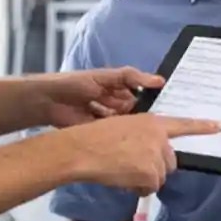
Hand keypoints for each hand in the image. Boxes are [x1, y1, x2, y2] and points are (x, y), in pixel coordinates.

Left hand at [38, 67, 164, 128]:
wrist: (48, 101)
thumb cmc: (76, 83)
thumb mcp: (106, 76)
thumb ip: (132, 77)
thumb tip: (160, 81)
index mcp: (119, 89)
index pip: (142, 97)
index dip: (154, 103)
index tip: (172, 111)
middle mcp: (115, 105)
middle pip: (135, 114)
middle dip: (144, 120)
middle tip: (160, 130)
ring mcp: (107, 120)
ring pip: (125, 126)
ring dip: (132, 130)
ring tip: (148, 138)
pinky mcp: (98, 133)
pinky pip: (113, 136)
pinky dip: (119, 139)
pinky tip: (131, 144)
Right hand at [66, 113, 220, 193]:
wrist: (82, 149)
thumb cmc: (95, 138)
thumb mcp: (124, 126)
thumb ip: (143, 136)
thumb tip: (150, 154)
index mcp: (152, 122)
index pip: (183, 124)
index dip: (203, 127)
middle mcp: (159, 137)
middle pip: (170, 161)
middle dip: (156, 168)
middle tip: (132, 165)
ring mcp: (156, 155)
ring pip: (160, 177)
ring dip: (145, 179)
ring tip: (122, 169)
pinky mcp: (151, 172)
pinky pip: (150, 188)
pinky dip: (138, 188)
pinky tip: (122, 178)